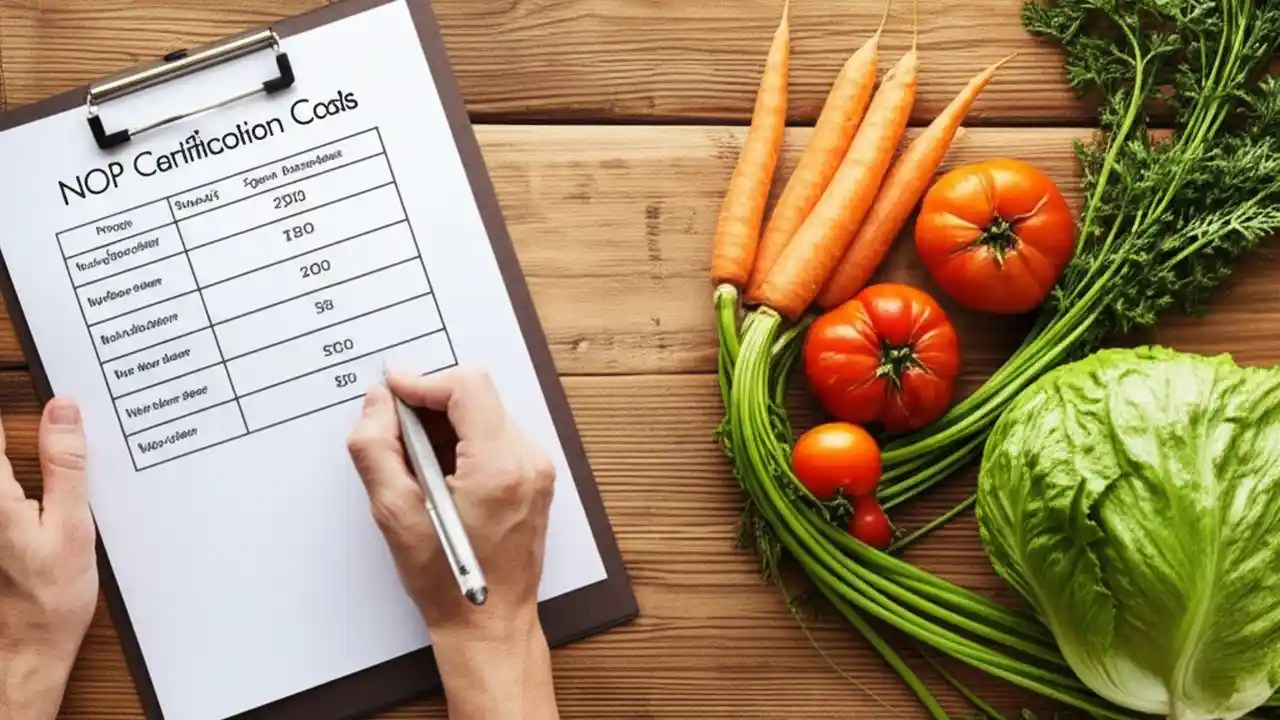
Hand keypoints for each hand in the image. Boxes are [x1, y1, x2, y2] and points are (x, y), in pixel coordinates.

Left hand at [0, 399, 96, 719]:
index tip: (44, 388)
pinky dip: (15, 480)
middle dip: (15, 437)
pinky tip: (37, 485)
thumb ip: (66, 464)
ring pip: (0, 473)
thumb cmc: (50, 598)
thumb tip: (63, 410)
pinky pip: (3, 490)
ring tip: (51, 459)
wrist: (23, 651)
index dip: (10, 408)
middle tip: (55, 435)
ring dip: (17, 459)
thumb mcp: (73, 526)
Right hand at [347, 367, 558, 719]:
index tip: (393, 393)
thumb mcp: (395, 514)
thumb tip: (379, 403)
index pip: (468, 387)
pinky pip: (496, 437)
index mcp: (500, 467)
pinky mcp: (536, 479)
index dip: (423, 382)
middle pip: (478, 397)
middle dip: (431, 406)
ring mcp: (537, 470)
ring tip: (418, 465)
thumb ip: (377, 448)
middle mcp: (528, 461)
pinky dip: (464, 443)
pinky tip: (441, 476)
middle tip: (397, 434)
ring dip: (446, 426)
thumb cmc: (448, 582)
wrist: (490, 624)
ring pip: (486, 414)